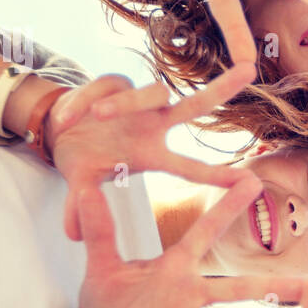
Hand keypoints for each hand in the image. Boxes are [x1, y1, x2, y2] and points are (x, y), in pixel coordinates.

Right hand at [47, 62, 257, 241]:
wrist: (57, 130)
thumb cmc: (84, 160)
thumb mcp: (82, 186)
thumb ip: (80, 209)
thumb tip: (70, 235)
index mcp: (153, 155)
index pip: (192, 168)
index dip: (219, 177)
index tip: (251, 183)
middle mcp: (154, 125)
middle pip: (196, 106)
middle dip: (222, 90)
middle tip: (249, 71)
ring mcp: (138, 102)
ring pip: (151, 93)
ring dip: (124, 105)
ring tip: (95, 116)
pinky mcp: (117, 81)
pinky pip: (108, 86)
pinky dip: (86, 100)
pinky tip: (66, 118)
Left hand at [69, 173, 304, 307]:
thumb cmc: (105, 298)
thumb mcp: (101, 263)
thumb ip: (99, 229)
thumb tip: (86, 189)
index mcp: (175, 266)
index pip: (207, 232)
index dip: (228, 207)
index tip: (254, 181)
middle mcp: (188, 293)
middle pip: (238, 288)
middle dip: (274, 287)